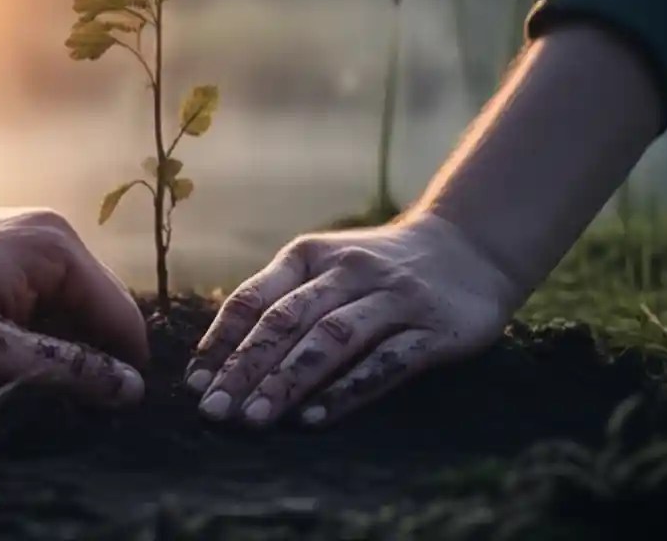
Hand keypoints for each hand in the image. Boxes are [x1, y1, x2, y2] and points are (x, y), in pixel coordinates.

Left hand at [0, 205, 148, 405]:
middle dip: (75, 359)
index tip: (88, 416)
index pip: (123, 322)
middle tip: (26, 392)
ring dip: (44, 346)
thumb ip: (60, 370)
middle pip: (96, 314)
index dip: (116, 375)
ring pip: (63, 309)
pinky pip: (34, 297)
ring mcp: (24, 237)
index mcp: (57, 251)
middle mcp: (51, 235)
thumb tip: (130, 391)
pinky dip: (22, 328)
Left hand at [184, 213, 523, 426]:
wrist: (471, 247)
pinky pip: (384, 363)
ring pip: (331, 340)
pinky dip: (346, 391)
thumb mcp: (326, 265)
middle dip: (244, 368)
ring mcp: (394, 298)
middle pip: (286, 321)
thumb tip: (217, 357)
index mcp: (311, 255)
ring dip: (287, 382)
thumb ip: (281, 299)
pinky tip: (314, 419)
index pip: (255, 298)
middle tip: (215, 411)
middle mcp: (350, 270)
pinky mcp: (434, 329)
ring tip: (254, 419)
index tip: (195, 383)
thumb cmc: (379, 268)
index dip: (221, 341)